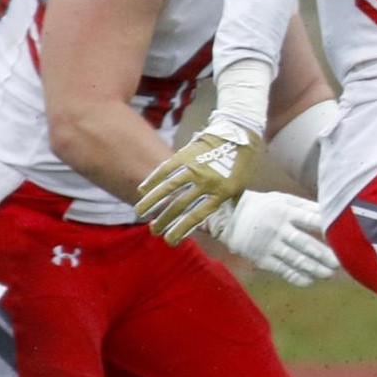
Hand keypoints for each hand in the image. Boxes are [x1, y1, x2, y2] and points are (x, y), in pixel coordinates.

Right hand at [135, 118, 259, 243]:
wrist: (238, 135)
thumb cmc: (237, 167)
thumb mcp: (236, 189)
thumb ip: (221, 205)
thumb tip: (206, 225)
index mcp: (221, 193)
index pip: (196, 216)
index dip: (181, 229)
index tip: (170, 240)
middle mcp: (206, 182)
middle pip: (179, 205)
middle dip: (164, 220)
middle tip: (153, 230)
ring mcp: (195, 167)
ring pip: (168, 188)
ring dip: (152, 201)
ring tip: (139, 212)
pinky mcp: (186, 154)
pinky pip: (166, 169)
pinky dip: (153, 180)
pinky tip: (143, 190)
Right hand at [206, 191, 338, 287]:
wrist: (229, 217)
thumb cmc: (263, 206)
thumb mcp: (282, 199)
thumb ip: (304, 207)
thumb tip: (329, 213)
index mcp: (286, 211)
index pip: (311, 220)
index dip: (327, 229)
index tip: (342, 237)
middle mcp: (279, 228)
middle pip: (305, 243)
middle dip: (323, 254)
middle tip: (339, 263)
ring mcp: (270, 245)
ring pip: (295, 259)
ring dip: (313, 268)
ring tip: (328, 274)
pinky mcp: (262, 258)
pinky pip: (281, 269)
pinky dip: (296, 276)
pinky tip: (309, 281)